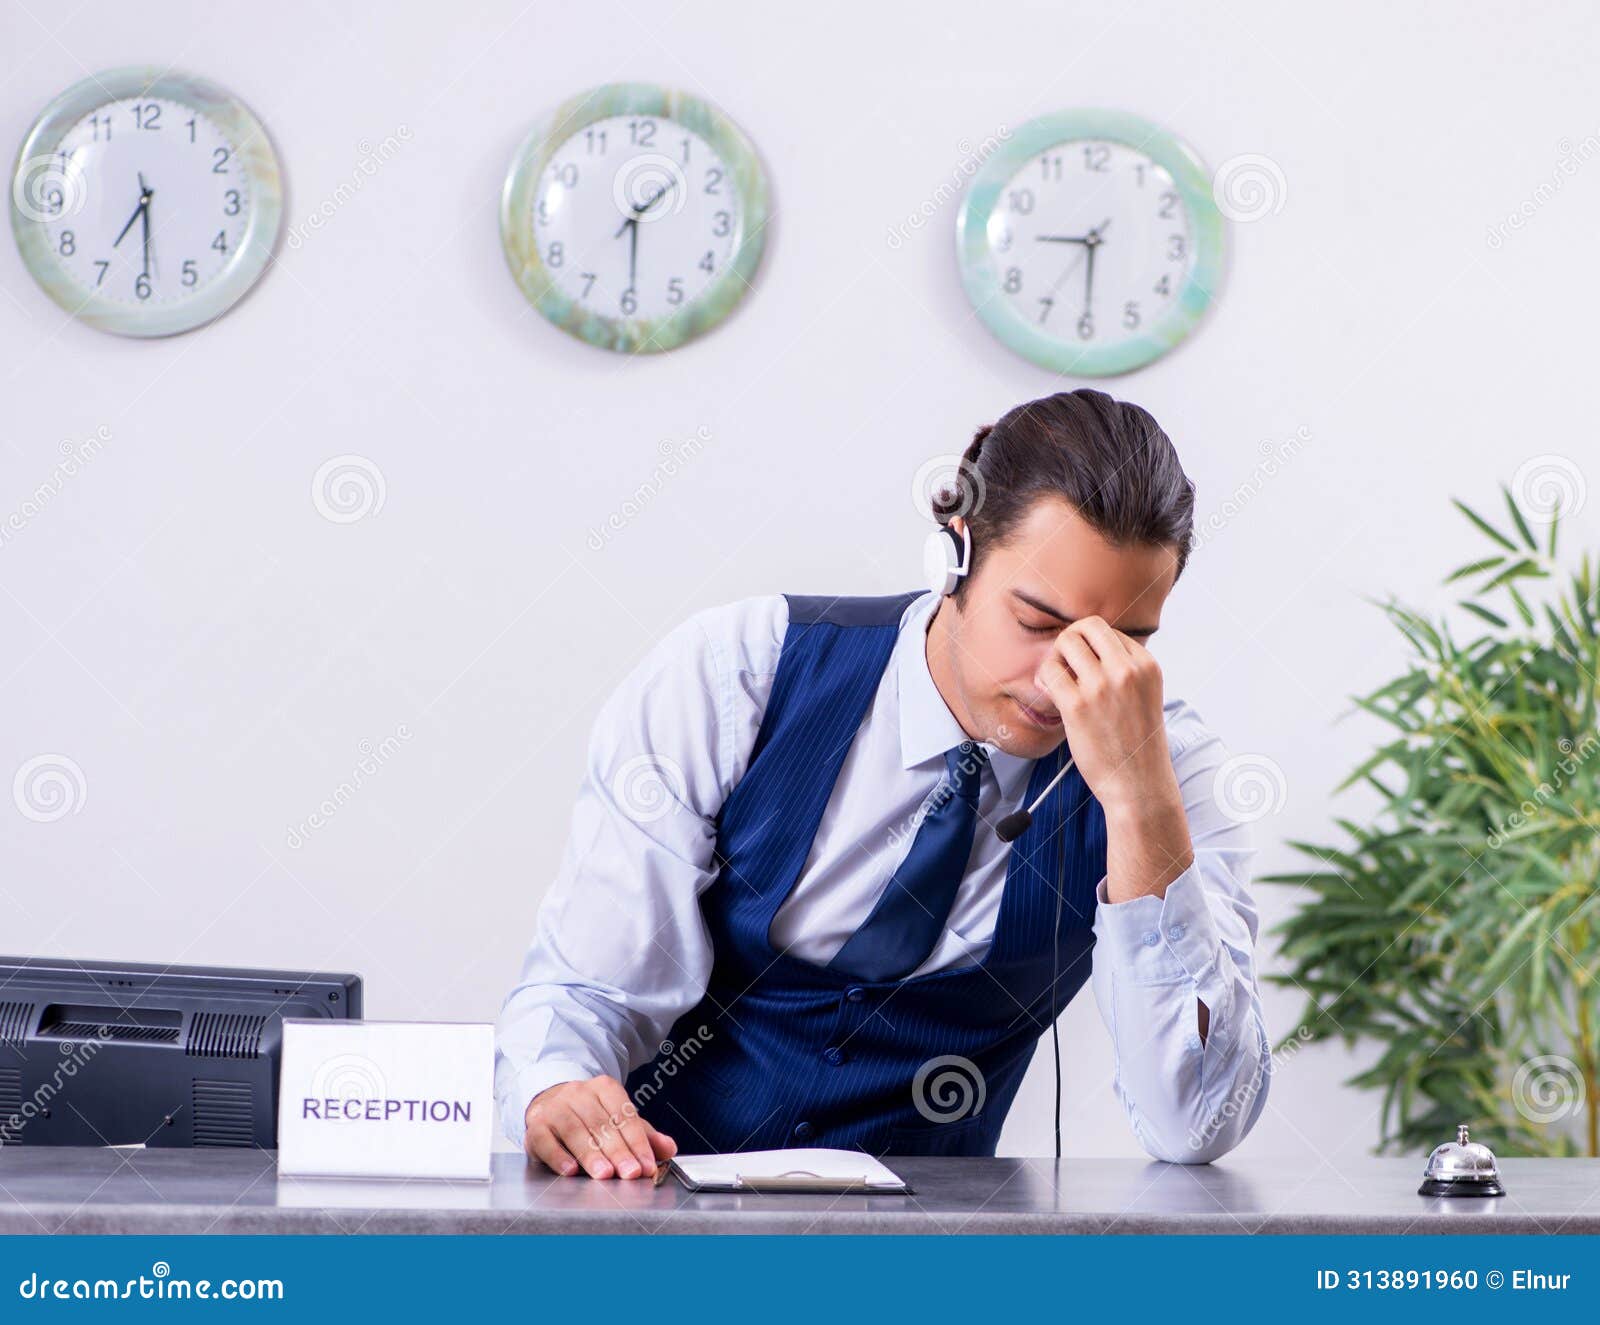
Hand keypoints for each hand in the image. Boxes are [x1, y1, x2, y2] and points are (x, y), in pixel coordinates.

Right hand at [523, 1075, 676, 1179]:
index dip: (637, 1142)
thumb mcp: (618, 1121)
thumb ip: (644, 1135)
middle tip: (630, 1173)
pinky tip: (571, 1170)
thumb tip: (669, 1148)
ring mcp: (555, 1107)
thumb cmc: (590, 1117)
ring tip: (604, 1174)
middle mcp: (578, 1093)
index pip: (624, 1115)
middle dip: (618, 1151)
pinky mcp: (535, 1125)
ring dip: (591, 1154)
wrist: (549, 1104)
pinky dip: (558, 1156)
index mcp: (604, 1088)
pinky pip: (545, 1140)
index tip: (646, 1166)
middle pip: (601, 1124)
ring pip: (574, 1130)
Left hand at [1034, 615, 1175, 814]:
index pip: (1110, 632)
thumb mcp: (1145, 696)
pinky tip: (1051, 696)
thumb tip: (1086, 649)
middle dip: (1071, 640)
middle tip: (1066, 666)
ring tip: (1059, 682)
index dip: (1092, 648)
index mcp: (1147, 665)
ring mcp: (1102, 686)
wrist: (1139, 785)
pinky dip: (1044, 679)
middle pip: (1087, 626)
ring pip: (1066, 641)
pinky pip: (1049, 672)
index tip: (1087, 671)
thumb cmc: (1137, 744)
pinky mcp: (1077, 705)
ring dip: (1055, 658)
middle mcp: (1127, 670)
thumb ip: (1124, 671)